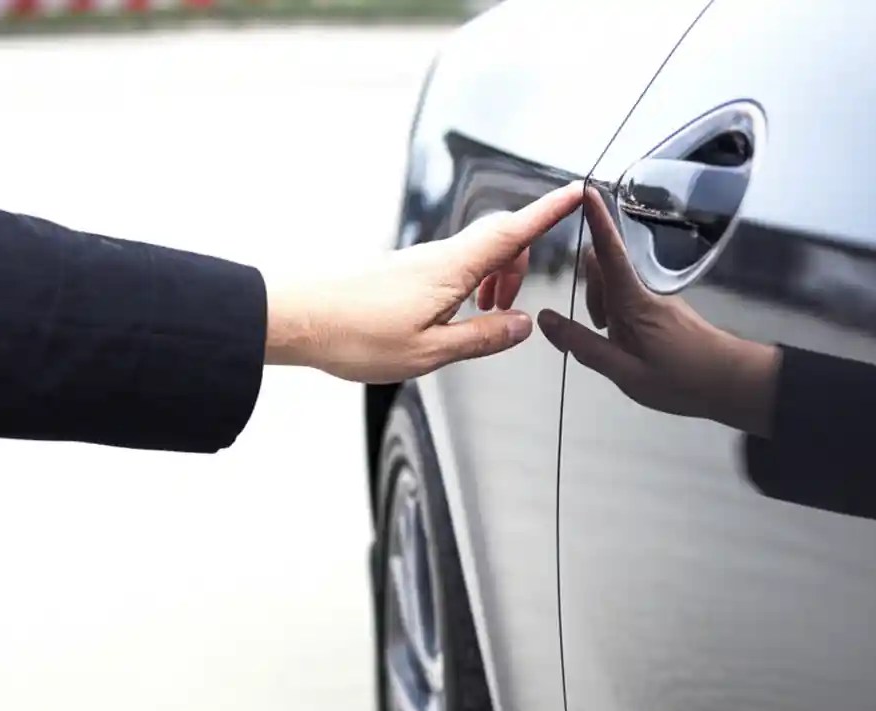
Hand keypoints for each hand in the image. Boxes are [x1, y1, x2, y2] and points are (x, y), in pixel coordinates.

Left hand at [265, 182, 583, 383]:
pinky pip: (453, 266)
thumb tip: (522, 326)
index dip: (550, 211)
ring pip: (476, 255)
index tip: (578, 192)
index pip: (514, 232)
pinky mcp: (404, 270)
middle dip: (522, 264)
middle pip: (501, 240)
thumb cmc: (354, 335)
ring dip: (493, 280)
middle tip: (512, 308)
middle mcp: (440, 256)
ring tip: (480, 320)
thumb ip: (482, 338)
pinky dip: (468, 285)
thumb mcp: (430, 353)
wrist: (297, 318)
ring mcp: (420, 260)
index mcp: (453, 269)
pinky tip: (451, 319)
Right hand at [537, 187, 780, 436]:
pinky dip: (614, 311)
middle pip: (602, 266)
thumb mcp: (624, 372)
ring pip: (613, 282)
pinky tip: (621, 342)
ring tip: (610, 342)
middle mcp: (643, 290)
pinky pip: (626, 295)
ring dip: (601, 303)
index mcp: (633, 301)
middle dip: (588, 287)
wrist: (730, 382)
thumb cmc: (680, 379)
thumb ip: (582, 345)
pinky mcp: (661, 306)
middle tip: (597, 329)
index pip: (609, 252)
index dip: (597, 220)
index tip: (585, 189)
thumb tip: (545, 318)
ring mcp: (654, 296)